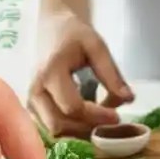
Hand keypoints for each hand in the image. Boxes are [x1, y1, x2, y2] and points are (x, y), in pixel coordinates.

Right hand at [30, 10, 133, 136]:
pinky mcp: (32, 108)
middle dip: (87, 128)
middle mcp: (35, 90)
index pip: (73, 107)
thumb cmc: (73, 35)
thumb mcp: (96, 46)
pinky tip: (87, 118)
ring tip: (100, 118)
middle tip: (109, 120)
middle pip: (60, 125)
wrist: (49, 28)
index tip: (117, 116)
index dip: (97, 116)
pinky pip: (51, 128)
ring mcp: (31, 101)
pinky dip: (71, 129)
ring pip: (54, 131)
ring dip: (80, 131)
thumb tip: (128, 99)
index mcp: (51, 72)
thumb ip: (111, 74)